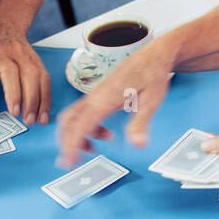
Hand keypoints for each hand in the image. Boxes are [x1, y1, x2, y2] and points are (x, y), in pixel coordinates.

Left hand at [0, 19, 50, 124]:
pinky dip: (47, 96)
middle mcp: (16, 53)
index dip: (14, 92)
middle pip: (29, 76)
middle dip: (31, 101)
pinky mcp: (38, 61)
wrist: (2, 25)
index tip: (14, 111)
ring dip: (42, 101)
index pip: (9, 72)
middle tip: (28, 121)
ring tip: (40, 120)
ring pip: (41, 78)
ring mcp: (30, 56)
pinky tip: (44, 111)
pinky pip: (46, 79)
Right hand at [56, 37, 177, 166]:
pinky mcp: (97, 96)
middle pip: (68, 121)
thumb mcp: (151, 102)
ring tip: (91, 149)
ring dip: (75, 135)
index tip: (69, 162)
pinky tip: (103, 134)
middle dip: (66, 142)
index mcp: (104, 99)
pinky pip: (82, 114)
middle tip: (72, 162)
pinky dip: (85, 128)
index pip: (80, 125)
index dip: (71, 145)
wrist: (152, 56)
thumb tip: (138, 144)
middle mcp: (94, 97)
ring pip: (72, 117)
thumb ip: (140, 124)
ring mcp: (94, 96)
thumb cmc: (151, 75)